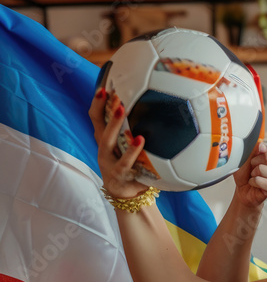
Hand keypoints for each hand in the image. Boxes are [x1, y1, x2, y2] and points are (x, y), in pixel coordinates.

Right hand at [90, 78, 147, 198]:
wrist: (129, 195)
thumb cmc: (131, 167)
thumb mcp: (130, 148)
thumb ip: (135, 131)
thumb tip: (154, 106)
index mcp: (106, 140)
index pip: (97, 117)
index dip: (97, 103)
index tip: (103, 86)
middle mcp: (103, 149)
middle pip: (99, 124)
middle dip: (103, 108)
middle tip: (111, 93)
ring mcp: (108, 162)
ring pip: (107, 140)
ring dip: (114, 124)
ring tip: (122, 109)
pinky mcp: (118, 174)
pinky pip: (125, 161)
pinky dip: (133, 150)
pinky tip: (141, 139)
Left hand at [232, 141, 266, 208]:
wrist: (243, 187)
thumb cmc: (247, 171)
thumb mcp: (249, 155)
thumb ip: (256, 148)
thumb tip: (261, 146)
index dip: (261, 150)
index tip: (259, 156)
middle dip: (255, 161)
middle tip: (255, 166)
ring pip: (261, 169)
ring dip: (254, 172)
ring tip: (255, 175)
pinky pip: (259, 180)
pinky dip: (252, 181)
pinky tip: (255, 182)